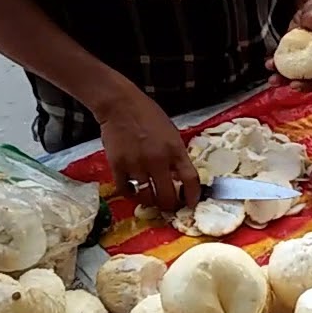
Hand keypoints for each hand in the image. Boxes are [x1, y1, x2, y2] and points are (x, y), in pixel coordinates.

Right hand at [97, 90, 200, 211]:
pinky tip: (134, 191)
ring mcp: (137, 164)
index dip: (193, 197)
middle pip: (168, 196)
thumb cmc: (148, 115)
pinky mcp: (118, 166)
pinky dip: (131, 194)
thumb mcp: (171, 133)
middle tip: (169, 207)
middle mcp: (158, 160)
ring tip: (152, 201)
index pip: (191, 180)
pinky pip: (126, 190)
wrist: (120, 105)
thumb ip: (176, 155)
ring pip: (147, 197)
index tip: (191, 204)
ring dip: (151, 202)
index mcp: (175, 150)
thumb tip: (179, 177)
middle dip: (170, 206)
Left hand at [268, 0, 311, 88]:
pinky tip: (269, 64)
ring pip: (298, 77)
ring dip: (285, 81)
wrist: (310, 8)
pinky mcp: (292, 55)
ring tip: (274, 80)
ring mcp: (305, 59)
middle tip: (294, 84)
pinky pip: (285, 66)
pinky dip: (276, 67)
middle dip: (305, 85)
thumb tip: (309, 22)